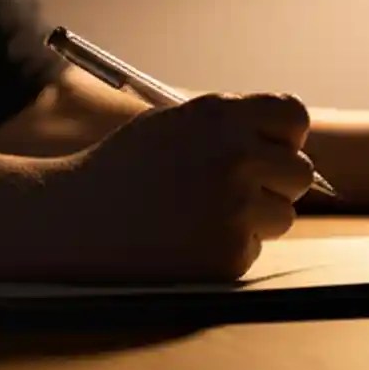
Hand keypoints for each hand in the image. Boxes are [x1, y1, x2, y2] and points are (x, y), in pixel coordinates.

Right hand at [42, 93, 313, 281]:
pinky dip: (227, 250)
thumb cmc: (121, 172)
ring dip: (254, 219)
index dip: (284, 135)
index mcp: (220, 115)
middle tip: (236, 192)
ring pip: (283, 215)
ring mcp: (235, 207)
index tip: (268, 149)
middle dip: (275, 182)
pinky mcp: (229, 254)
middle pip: (300, 171)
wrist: (68, 223)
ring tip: (199, 218)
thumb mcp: (173, 126)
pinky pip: (253, 249)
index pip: (293, 116)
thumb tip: (288, 143)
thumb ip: (231, 128)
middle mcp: (235, 156)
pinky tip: (184, 244)